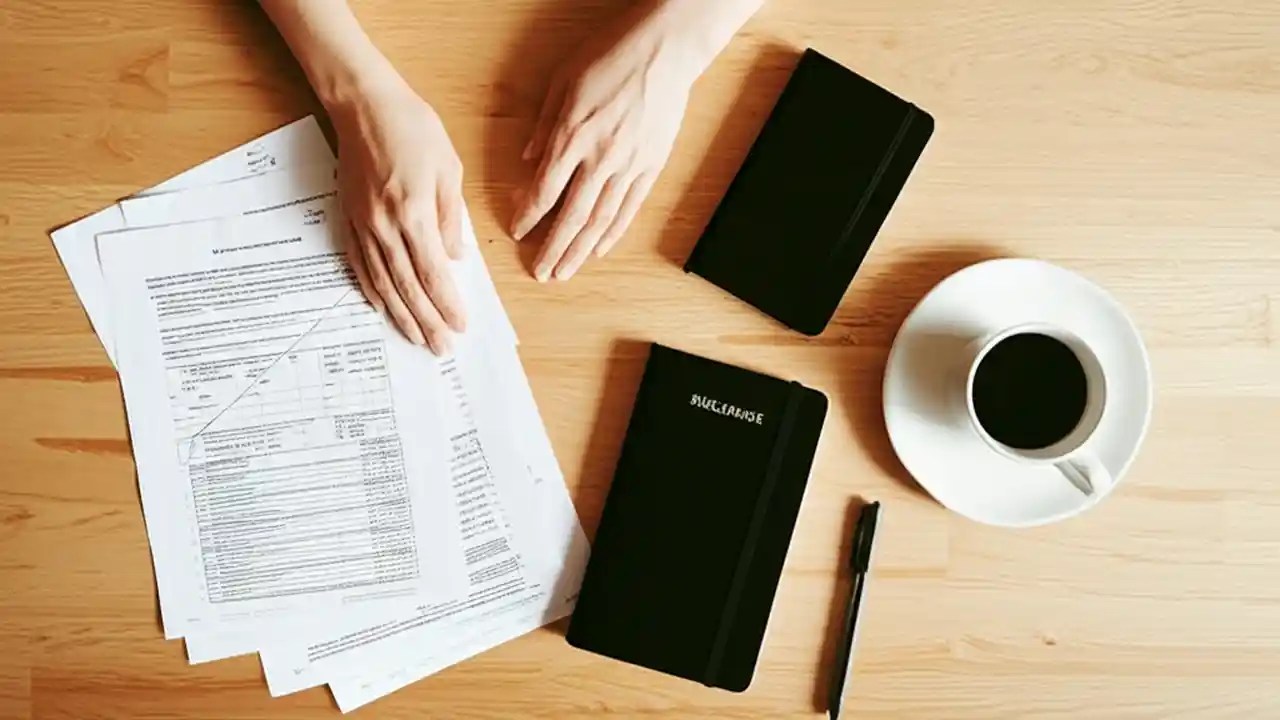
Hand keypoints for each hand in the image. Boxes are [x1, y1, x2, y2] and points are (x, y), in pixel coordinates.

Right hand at [332, 79, 466, 353]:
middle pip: (406, 287)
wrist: (363, 105)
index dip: (446, 304)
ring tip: (416, 339)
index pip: (433, 272)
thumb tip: (453, 257)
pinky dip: (371, 291)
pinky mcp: (348, 219)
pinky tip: (381, 308)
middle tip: (440, 348)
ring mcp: (362, 224)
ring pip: (381, 282)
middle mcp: (384, 225)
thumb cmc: (412, 128)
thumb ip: (450, 217)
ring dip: (400, 315)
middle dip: (426, 322)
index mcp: (414, 212)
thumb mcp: (448, 168)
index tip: (459, 326)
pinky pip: (358, 265)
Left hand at [511, 11, 699, 281]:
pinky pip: (630, 208)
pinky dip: (614, 233)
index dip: (529, 216)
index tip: (517, 232)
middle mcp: (601, 157)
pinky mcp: (652, 166)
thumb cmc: (612, 56)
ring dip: (580, 250)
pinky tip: (600, 249)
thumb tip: (528, 159)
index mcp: (573, 135)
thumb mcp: (563, 81)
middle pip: (572, 215)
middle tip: (540, 273)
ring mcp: (630, 164)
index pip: (545, 189)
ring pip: (601, 219)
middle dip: (553, 248)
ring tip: (566, 272)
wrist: (665, 48)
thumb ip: (544, 125)